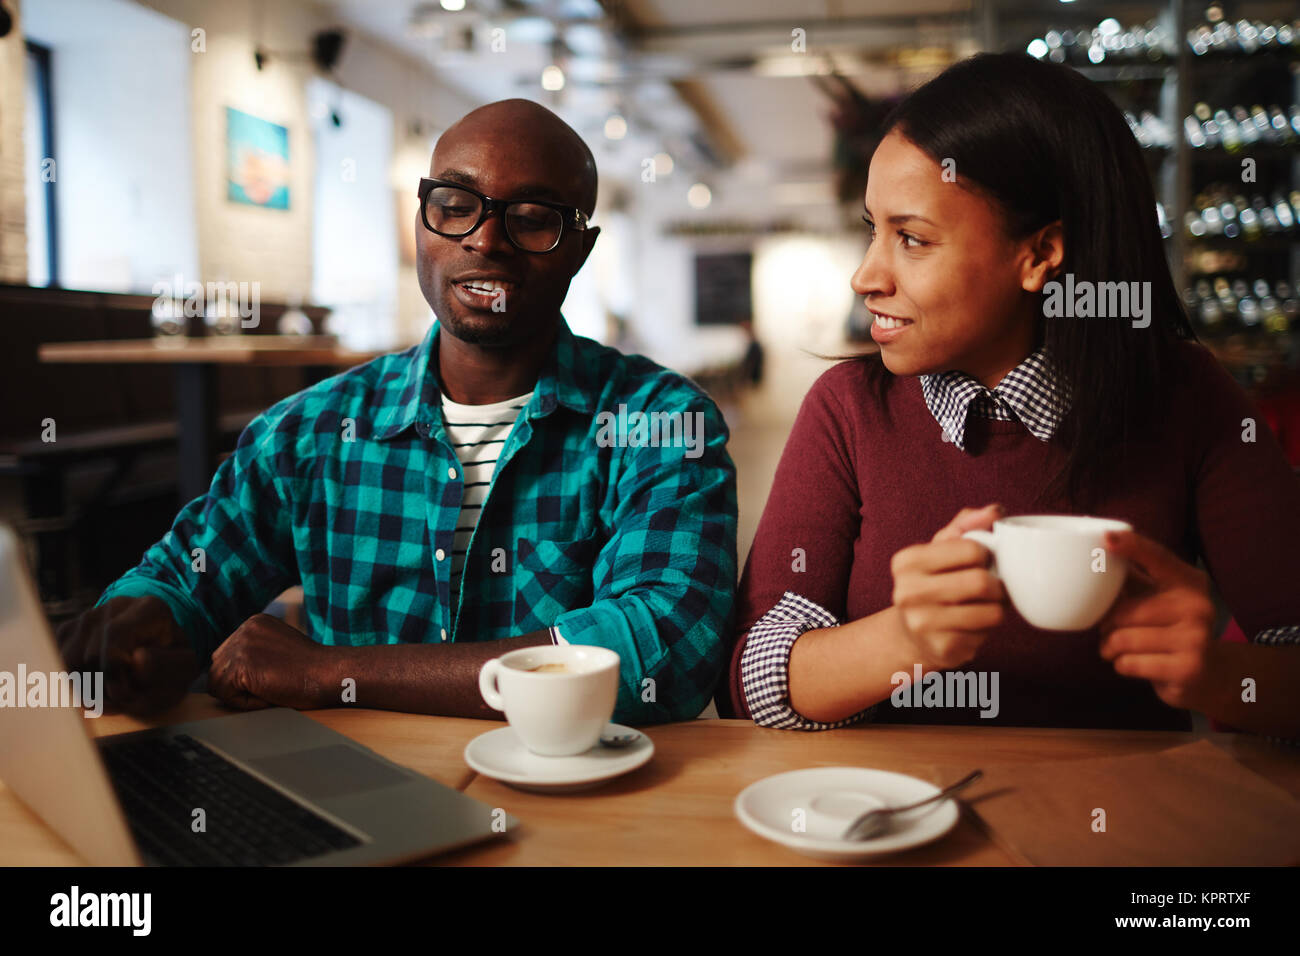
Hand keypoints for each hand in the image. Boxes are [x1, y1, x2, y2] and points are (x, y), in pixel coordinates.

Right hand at [55, 596, 197, 715]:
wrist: (155, 653)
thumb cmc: (169, 663)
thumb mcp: (184, 669)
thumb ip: (168, 667)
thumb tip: (137, 660)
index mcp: (150, 609)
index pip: (115, 635)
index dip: (114, 671)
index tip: (126, 694)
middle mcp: (116, 606)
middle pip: (91, 655)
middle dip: (104, 688)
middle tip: (124, 701)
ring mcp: (88, 616)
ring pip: (69, 662)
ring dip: (87, 690)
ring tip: (112, 696)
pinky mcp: (68, 631)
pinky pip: (57, 664)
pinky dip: (74, 684)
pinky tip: (97, 688)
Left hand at [208, 614, 337, 710]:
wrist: (330, 674)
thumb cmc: (311, 670)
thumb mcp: (279, 648)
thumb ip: (255, 650)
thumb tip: (229, 670)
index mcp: (254, 622)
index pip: (226, 655)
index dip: (243, 676)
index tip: (270, 677)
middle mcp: (245, 628)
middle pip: (217, 667)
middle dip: (236, 685)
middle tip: (269, 686)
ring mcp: (241, 645)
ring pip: (217, 682)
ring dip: (240, 695)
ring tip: (270, 690)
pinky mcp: (241, 665)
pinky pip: (224, 694)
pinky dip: (244, 703)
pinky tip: (269, 694)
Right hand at [890, 504, 1006, 669]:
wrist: (911, 633)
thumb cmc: (932, 582)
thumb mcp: (940, 549)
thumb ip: (966, 525)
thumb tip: (995, 510)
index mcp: (907, 561)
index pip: (972, 549)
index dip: (987, 555)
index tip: (981, 562)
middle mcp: (907, 592)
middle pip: (981, 582)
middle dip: (998, 585)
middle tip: (994, 587)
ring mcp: (922, 624)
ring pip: (991, 612)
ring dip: (998, 609)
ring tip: (987, 606)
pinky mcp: (941, 650)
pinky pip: (987, 636)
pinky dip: (988, 630)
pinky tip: (974, 626)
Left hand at [1098, 530, 1218, 709]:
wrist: (1206, 673)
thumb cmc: (1167, 627)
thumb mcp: (1155, 596)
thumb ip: (1130, 576)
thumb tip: (1096, 551)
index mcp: (1189, 581)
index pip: (1157, 557)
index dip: (1132, 546)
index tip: (1106, 538)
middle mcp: (1198, 606)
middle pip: (1123, 611)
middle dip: (1106, 625)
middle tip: (1110, 631)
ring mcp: (1197, 638)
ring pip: (1122, 639)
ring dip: (1110, 648)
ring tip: (1120, 648)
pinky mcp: (1188, 668)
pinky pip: (1129, 663)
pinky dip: (1122, 665)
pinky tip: (1137, 663)